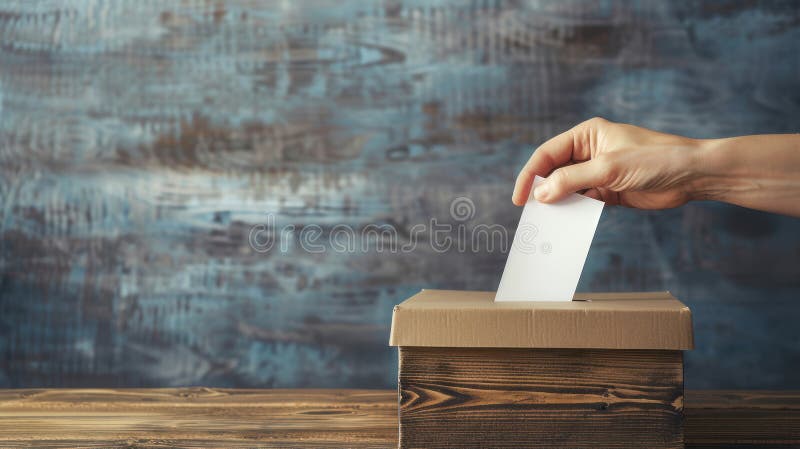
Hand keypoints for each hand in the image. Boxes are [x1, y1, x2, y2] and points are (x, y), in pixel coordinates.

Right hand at [513, 117, 700, 208]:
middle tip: (530, 214)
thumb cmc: (656, 159)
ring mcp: (599, 172)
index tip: (520, 198)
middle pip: (554, 172)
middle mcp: (589, 152)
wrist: (693, 175)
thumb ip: (572, 180)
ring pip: (567, 189)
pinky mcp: (609, 191)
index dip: (530, 175)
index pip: (547, 154)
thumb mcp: (609, 168)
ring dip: (558, 204)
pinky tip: (568, 224)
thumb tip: (541, 193)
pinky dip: (574, 213)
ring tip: (546, 222)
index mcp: (586, 135)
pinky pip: (583, 202)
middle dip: (542, 191)